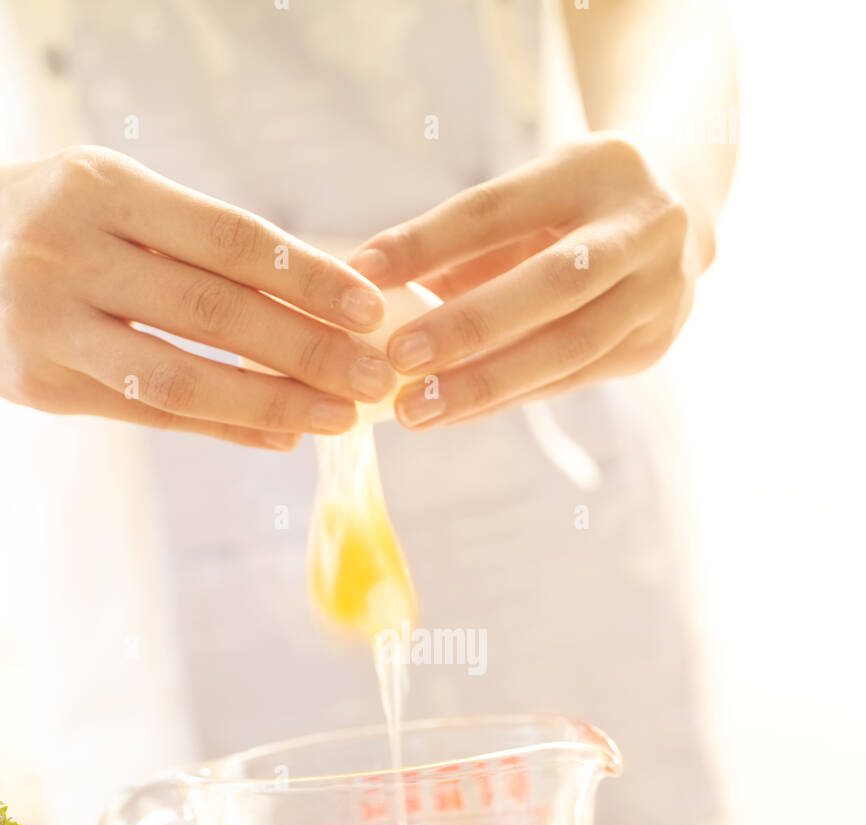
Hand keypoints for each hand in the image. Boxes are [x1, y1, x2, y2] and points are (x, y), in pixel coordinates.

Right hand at [0, 146, 395, 448]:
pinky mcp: (42, 386)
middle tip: (376, 376)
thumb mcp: (115, 200)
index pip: (231, 240)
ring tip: (339, 417)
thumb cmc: (57, 224)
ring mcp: (50, 325)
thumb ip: (197, 243)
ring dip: (271, 402)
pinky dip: (224, 428)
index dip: (308, 279)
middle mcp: (70, 253)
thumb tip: (322, 295)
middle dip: (307, 350)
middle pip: (214, 313)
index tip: (372, 310)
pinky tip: (282, 434)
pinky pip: (152, 416)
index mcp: (101, 189)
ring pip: (180, 378)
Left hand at [350, 135, 702, 428]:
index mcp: (599, 167)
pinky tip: (456, 413)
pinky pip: (569, 380)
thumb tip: (375, 292)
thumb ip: (465, 242)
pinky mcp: (653, 345)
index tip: (363, 273)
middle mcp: (643, 228)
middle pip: (552, 284)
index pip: (500, 207)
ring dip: (485, 384)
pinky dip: (508, 398)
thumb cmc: (571, 206)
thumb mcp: (529, 196)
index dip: (428, 242)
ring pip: (568, 348)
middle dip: (470, 328)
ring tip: (417, 409)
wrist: (681, 217)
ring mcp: (660, 291)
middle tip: (398, 361)